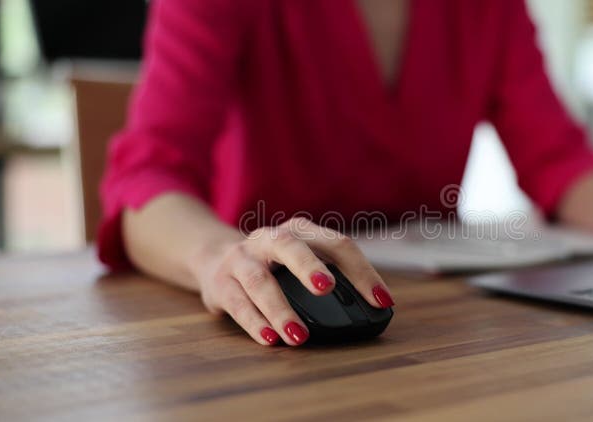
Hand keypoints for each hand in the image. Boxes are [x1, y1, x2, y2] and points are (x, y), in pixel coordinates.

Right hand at [189, 217, 394, 345]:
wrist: (211, 257)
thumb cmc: (273, 263)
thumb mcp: (301, 258)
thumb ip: (333, 273)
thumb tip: (376, 304)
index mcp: (300, 231)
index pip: (336, 245)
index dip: (361, 271)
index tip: (381, 300)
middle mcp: (270, 239)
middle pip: (290, 247)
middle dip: (309, 267)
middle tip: (327, 288)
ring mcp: (242, 260)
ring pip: (260, 281)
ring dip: (280, 309)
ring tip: (299, 336)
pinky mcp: (221, 284)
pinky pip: (238, 304)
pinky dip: (254, 323)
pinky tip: (270, 339)